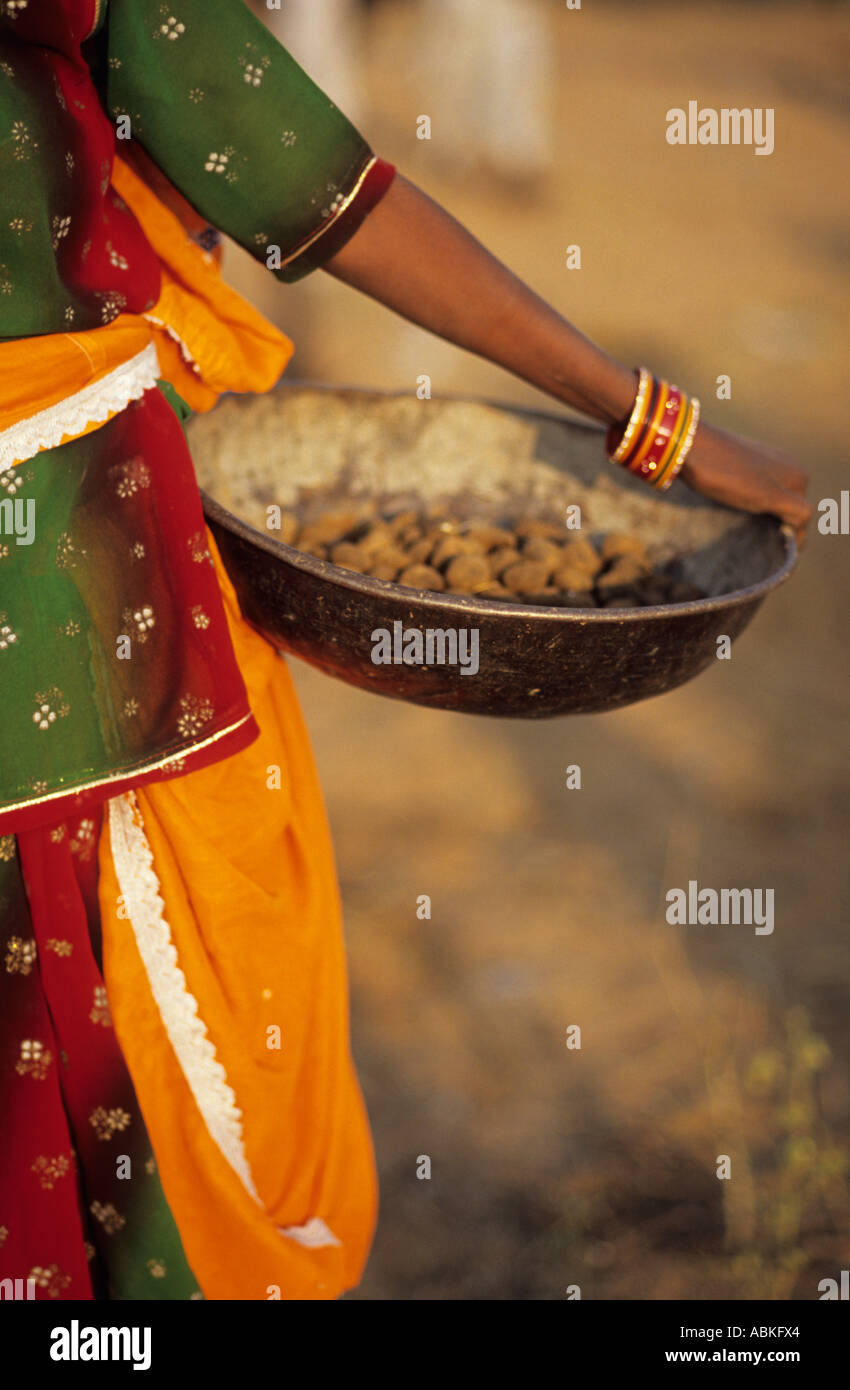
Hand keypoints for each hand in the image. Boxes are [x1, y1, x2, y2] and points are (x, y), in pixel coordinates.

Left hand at [680, 422, 812, 547]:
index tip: (770, 555)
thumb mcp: (767, 496)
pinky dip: (750, 505)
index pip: (802, 517)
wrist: (689, 446)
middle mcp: (787, 465)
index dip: (790, 538)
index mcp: (797, 476)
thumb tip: (804, 524)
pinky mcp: (744, 462)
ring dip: (763, 517)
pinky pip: (755, 490)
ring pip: (771, 500)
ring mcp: (765, 462)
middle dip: (778, 526)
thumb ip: (795, 510)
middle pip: (789, 508)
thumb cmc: (728, 475)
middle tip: (755, 545)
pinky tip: (736, 512)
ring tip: (744, 531)